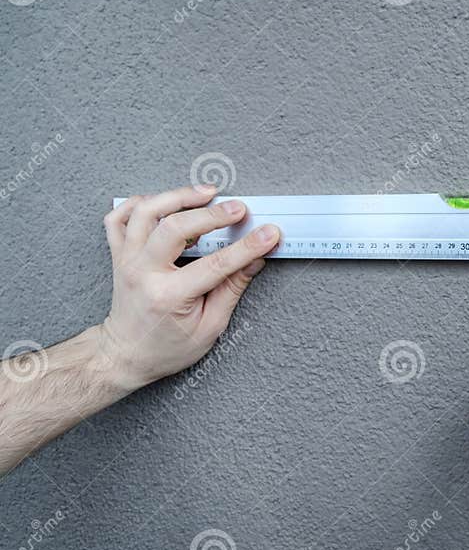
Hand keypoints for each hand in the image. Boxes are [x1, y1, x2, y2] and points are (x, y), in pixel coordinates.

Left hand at [98, 185, 279, 390]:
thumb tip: (254, 259)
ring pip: (146, 212)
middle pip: (175, 227)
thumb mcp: (210, 327)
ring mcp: (127, 260)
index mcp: (169, 296)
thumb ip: (232, 289)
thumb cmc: (166, 348)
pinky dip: (139, 202)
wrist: (124, 356)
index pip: (216, 264)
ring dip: (178, 197)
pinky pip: (119, 217)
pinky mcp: (119, 254)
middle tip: (239, 209)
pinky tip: (164, 200)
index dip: (247, 246)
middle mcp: (143, 273)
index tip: (268, 234)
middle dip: (212, 214)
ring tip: (206, 193)